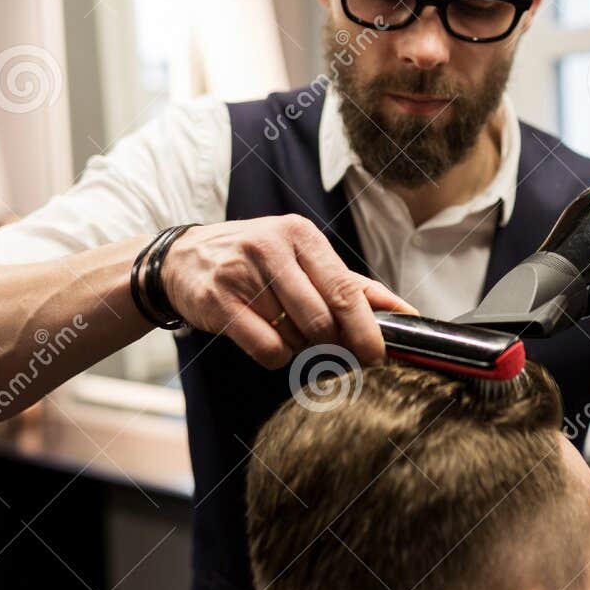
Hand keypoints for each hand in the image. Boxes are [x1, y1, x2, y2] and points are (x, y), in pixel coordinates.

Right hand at [161, 215, 415, 368]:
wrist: (184, 258)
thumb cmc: (257, 260)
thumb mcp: (303, 258)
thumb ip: (352, 284)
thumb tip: (405, 312)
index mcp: (300, 234)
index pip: (346, 289)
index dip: (368, 329)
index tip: (381, 354)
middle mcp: (271, 247)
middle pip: (323, 318)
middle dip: (333, 343)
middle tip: (330, 346)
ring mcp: (241, 273)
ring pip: (295, 337)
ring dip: (299, 346)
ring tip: (284, 327)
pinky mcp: (217, 301)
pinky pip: (267, 348)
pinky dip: (275, 355)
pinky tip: (264, 336)